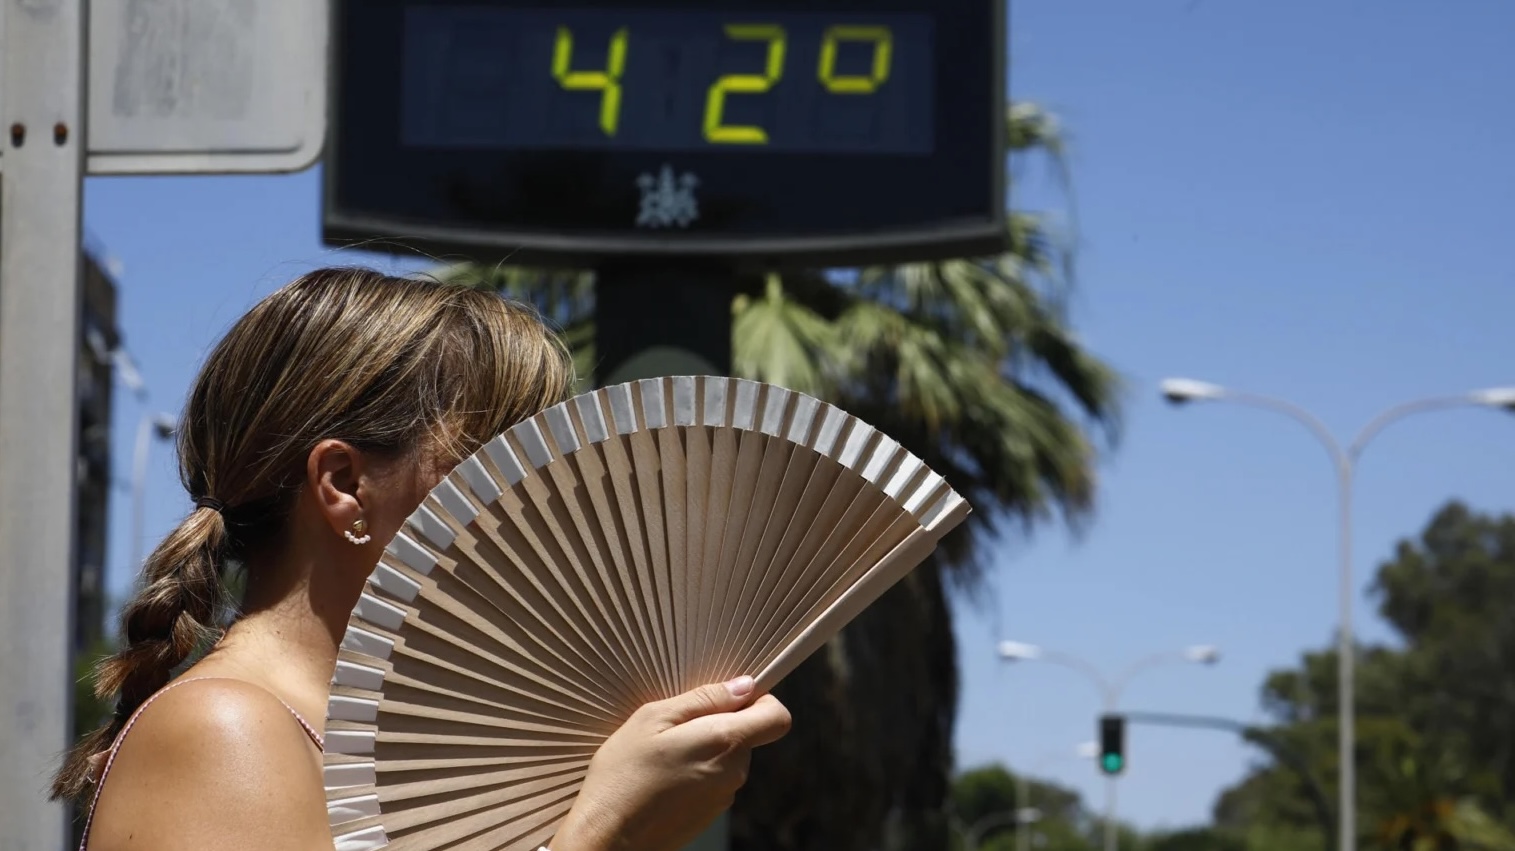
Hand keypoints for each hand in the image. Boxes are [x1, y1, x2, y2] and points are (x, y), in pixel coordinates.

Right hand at [553, 676, 791, 850]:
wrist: (607, 836)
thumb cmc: (623, 775)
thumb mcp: (654, 718)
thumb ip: (705, 698)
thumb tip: (744, 686)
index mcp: (725, 742)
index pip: (777, 717)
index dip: (760, 701)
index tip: (731, 698)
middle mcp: (734, 772)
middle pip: (749, 735)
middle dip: (721, 724)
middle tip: (677, 728)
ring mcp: (724, 797)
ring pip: (729, 757)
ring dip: (705, 749)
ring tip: (664, 755)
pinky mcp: (711, 814)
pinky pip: (715, 780)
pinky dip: (697, 772)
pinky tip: (664, 777)